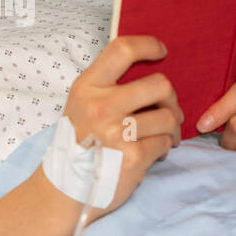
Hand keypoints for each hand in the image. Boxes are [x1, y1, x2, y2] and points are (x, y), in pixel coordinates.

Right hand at [49, 35, 183, 221]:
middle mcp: (101, 106)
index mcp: (87, 87)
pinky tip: (153, 153)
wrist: (65, 190)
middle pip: (159, 84)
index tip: (162, 51)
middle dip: (170, 99)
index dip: (147, 45)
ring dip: (171, 128)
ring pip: (168, 117)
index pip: (122, 50)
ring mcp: (116, 132)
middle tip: (166, 112)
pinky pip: (165, 142)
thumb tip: (151, 74)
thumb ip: (107, 87)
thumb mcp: (82, 106)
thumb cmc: (79, 145)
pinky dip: (164, 148)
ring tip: (162, 137)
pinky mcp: (132, 157)